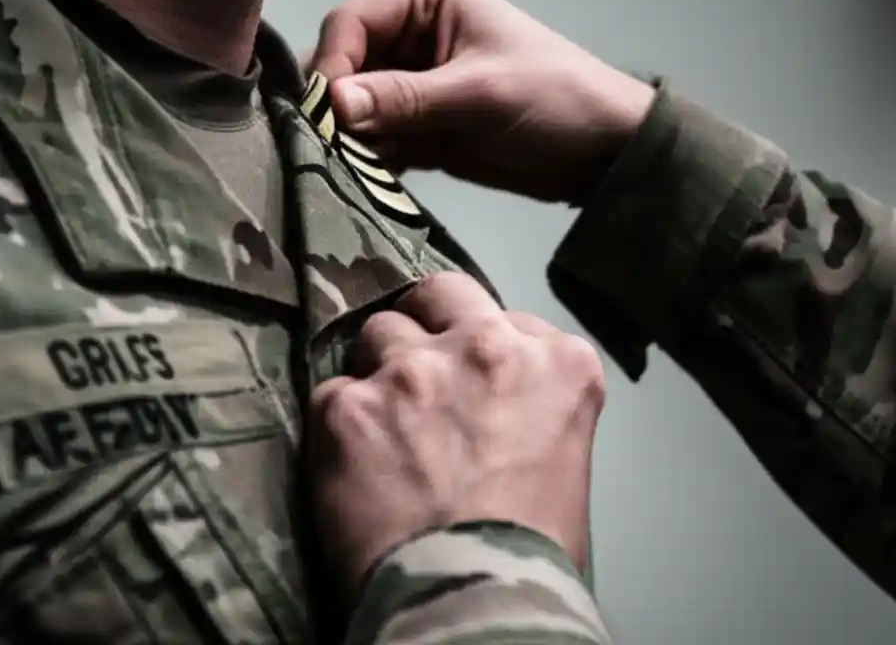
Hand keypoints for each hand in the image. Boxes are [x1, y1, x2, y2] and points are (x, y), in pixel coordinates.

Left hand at [308, 272, 605, 596]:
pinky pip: (329, 394)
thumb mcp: (565, 458)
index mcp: (557, 364)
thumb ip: (529, 402)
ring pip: (377, 334)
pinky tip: (354, 466)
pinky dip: (338, 425)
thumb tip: (489, 403)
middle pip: (441, 295)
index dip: (483, 347)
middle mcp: (486, 349)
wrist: (475, 600)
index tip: (472, 375)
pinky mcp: (349, 406)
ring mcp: (412, 372)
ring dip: (379, 372)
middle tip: (416, 367)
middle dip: (427, 322)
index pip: (508, 319)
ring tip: (383, 430)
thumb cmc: (530, 553)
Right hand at [311, 0, 654, 203]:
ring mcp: (407, 79)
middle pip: (341, 67)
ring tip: (353, 171)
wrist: (600, 152)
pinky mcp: (413, 124)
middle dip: (336, 110)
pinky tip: (371, 181)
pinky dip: (367, 161)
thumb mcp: (479, 94)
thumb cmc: (554, 99)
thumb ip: (404, 98)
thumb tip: (334, 104)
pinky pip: (371, 140)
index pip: (348, 24)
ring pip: (350, 109)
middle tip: (333, 153)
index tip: (328, 120)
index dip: (332, 70)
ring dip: (348, 141)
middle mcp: (406, 29)